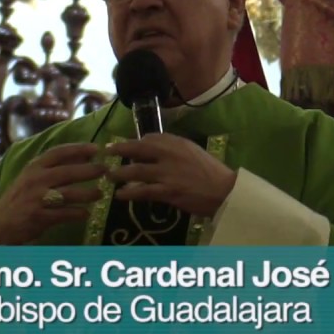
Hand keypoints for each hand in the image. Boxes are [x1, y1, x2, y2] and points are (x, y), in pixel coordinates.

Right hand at [0, 143, 107, 244]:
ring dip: (88, 193)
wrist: (0, 223)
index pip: (58, 152)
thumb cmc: (21, 197)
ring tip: (100, 194)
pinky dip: (78, 214)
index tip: (96, 149)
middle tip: (105, 170)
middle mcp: (35, 180)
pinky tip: (87, 214)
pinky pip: (64, 214)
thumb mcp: (33, 177)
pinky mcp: (39, 217)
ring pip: (69, 194)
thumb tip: (86, 157)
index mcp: (34, 167)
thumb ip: (55, 167)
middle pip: (67, 172)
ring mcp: (37, 198)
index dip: (78, 149)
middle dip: (89, 170)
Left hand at [106, 134, 236, 216]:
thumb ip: (173, 149)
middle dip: (119, 150)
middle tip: (107, 153)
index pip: (150, 138)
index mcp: (177, 143)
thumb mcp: (192, 152)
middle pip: (138, 149)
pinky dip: (130, 193)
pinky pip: (143, 191)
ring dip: (120, 173)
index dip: (134, 142)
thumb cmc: (210, 172)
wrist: (225, 191)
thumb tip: (150, 147)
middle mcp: (170, 154)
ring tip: (109, 176)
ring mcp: (168, 173)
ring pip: (136, 171)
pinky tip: (120, 195)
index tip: (124, 145)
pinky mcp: (168, 191)